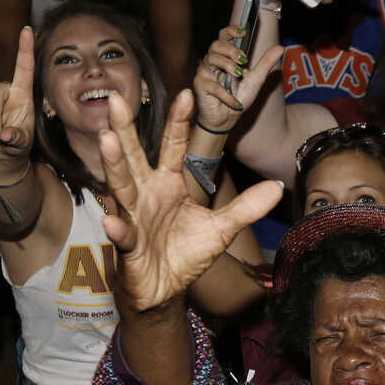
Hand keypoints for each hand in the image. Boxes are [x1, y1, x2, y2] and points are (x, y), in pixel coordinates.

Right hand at [98, 89, 282, 312]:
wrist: (165, 290)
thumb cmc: (186, 253)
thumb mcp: (223, 228)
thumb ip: (246, 207)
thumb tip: (276, 187)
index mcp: (168, 184)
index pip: (174, 147)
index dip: (179, 122)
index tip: (187, 93)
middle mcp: (146, 195)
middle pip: (134, 157)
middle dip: (124, 129)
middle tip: (116, 100)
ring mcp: (133, 219)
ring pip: (121, 188)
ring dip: (114, 165)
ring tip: (108, 140)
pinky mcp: (128, 248)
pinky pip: (123, 237)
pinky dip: (118, 230)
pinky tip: (113, 222)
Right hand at [193, 25, 284, 131]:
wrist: (228, 118)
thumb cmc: (239, 96)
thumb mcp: (256, 79)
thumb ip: (265, 63)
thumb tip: (280, 47)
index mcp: (226, 56)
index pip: (224, 36)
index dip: (231, 30)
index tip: (243, 31)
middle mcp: (213, 61)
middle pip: (216, 45)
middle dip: (231, 50)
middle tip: (243, 60)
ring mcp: (204, 72)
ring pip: (211, 59)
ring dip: (228, 66)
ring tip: (239, 76)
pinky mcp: (200, 85)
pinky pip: (212, 85)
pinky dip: (226, 94)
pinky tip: (235, 102)